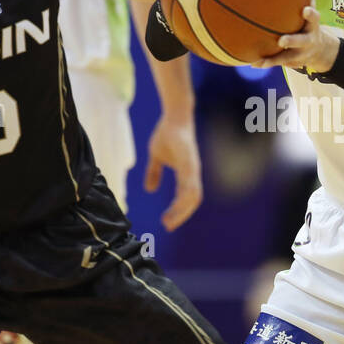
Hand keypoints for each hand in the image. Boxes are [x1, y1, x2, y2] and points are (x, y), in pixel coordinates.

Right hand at [145, 113, 203, 230]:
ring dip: (182, 210)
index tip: (167, 223)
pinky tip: (176, 203)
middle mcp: (193, 173)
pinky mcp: (189, 161)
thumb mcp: (157, 156)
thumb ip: (154, 173)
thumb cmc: (167, 134)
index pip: (187, 198)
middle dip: (181, 215)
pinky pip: (190, 182)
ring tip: (169, 220)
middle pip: (192, 200)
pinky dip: (184, 195)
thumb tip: (150, 189)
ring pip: (193, 195)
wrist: (174, 116)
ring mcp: (192, 167)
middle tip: (168, 226)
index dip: (180, 212)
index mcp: (187, 174)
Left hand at [252, 6, 338, 72]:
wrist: (320, 50)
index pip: (314, 18)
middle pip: (302, 41)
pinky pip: (277, 62)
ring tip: (260, 62)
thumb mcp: (309, 10)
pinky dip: (265, 62)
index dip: (310, 14)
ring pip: (288, 58)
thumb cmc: (307, 23)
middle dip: (292, 41)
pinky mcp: (292, 62)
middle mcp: (308, 40)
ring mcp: (300, 53)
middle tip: (282, 40)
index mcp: (312, 25)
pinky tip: (252, 63)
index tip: (305, 10)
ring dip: (274, 59)